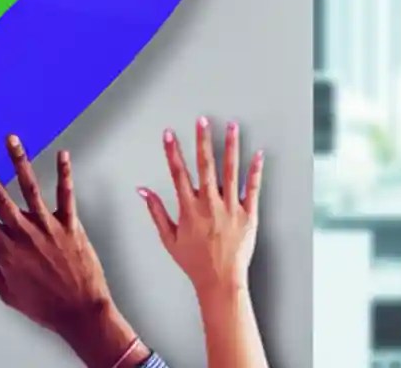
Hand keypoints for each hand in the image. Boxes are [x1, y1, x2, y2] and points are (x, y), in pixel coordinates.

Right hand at [0, 136, 147, 367]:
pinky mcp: (70, 226)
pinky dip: (64, 173)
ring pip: (29, 188)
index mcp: (6, 252)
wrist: (80, 313)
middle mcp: (23, 235)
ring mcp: (47, 228)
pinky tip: (63, 154)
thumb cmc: (45, 308)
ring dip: (19, 161)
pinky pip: (66, 195)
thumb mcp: (9, 294)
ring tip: (11, 140)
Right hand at [139, 118, 268, 367]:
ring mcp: (231, 208)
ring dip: (231, 146)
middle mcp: (210, 204)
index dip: (172, 151)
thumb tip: (143, 191)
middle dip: (203, 140)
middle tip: (202, 120)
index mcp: (189, 209)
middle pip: (205, 165)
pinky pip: (253, 188)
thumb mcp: (169, 238)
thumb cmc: (194, 262)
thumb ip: (156, 211)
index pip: (178, 173)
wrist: (221, 281)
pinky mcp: (249, 215)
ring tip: (232, 127)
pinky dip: (255, 170)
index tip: (168, 134)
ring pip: (231, 171)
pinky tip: (258, 154)